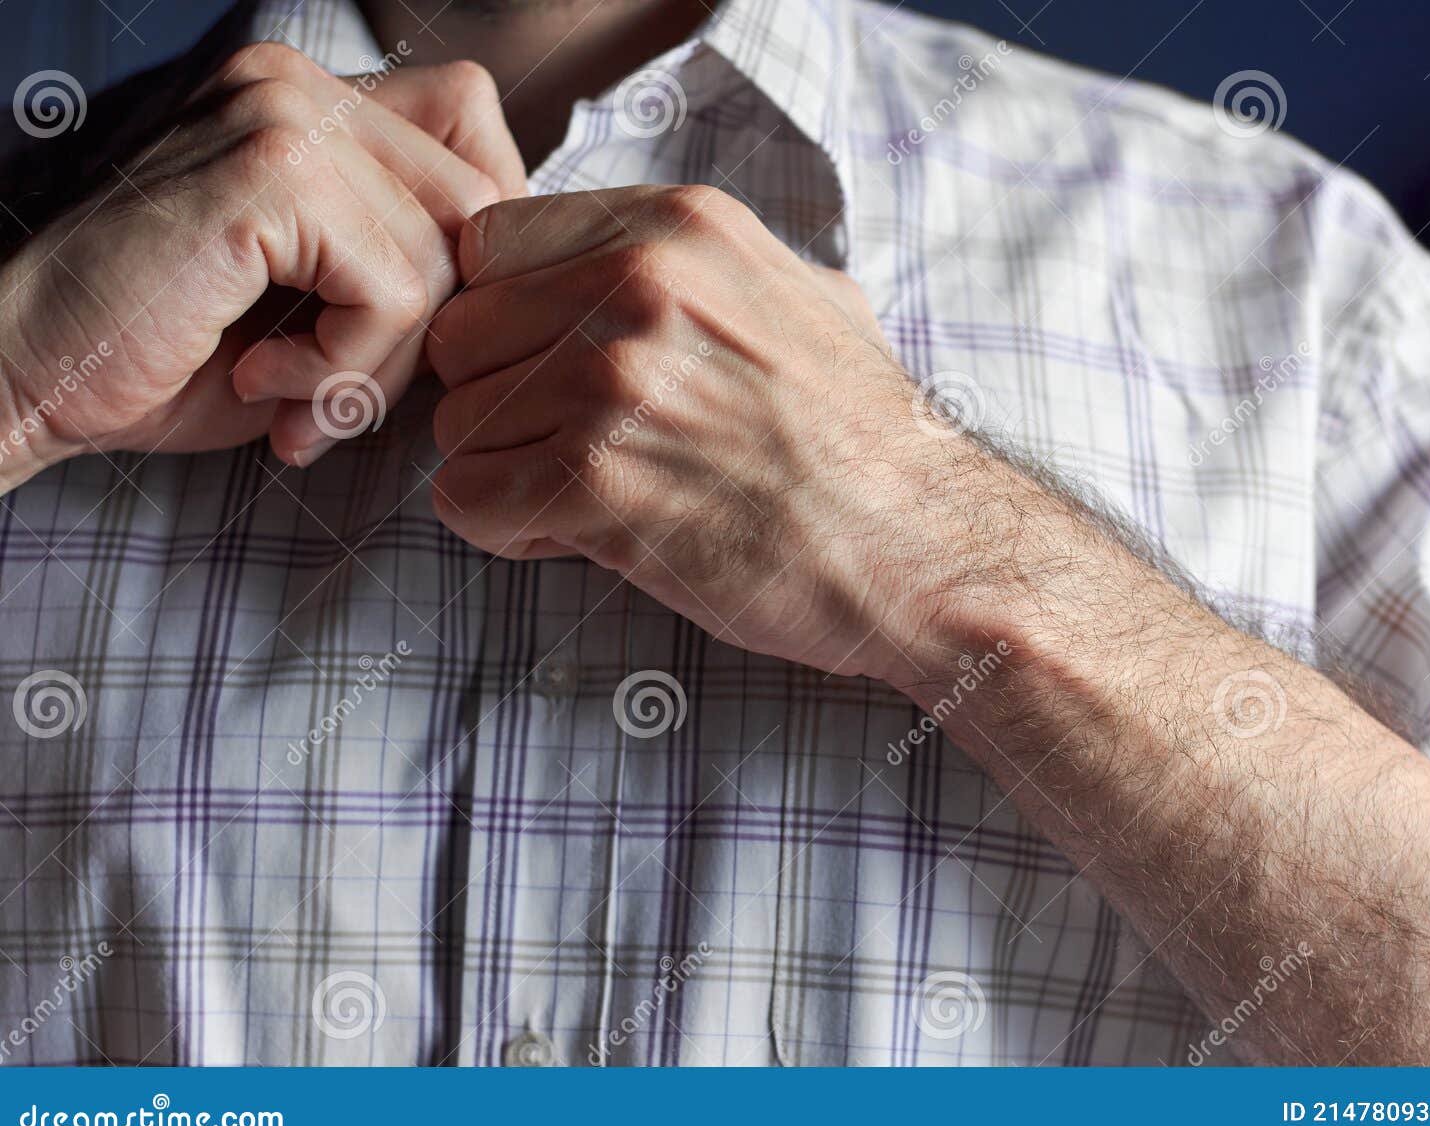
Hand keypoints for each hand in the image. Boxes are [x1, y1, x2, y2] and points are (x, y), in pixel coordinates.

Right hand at [0, 42, 522, 486]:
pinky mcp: (271, 175)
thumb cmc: (177, 351)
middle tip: (347, 391)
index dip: (476, 243)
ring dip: (381, 364)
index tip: (409, 330)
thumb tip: (512, 280)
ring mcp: (285, 118)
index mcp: (316, 100)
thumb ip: (407, 264)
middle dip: (433, 326)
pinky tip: (267, 383)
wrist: (35, 372)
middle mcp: (302, 87)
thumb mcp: (320, 301)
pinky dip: (346, 366)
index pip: (476, 134)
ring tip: (298, 399)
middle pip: (475, 204)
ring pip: (441, 260)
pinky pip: (393, 291)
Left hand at [427, 184, 1013, 682]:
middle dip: (499, 402)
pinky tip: (584, 537)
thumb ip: (703, 268)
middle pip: (461, 337)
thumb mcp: (807, 298)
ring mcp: (613, 378)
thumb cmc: (867, 442)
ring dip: (509, 474)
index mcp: (678, 227)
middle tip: (571, 448)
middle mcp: (636, 284)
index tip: (551, 369)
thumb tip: (623, 261)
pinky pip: (466, 501)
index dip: (508, 319)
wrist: (926, 548)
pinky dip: (510, 533)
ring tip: (595, 499)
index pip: (491, 245)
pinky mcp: (596, 479)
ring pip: (458, 425)